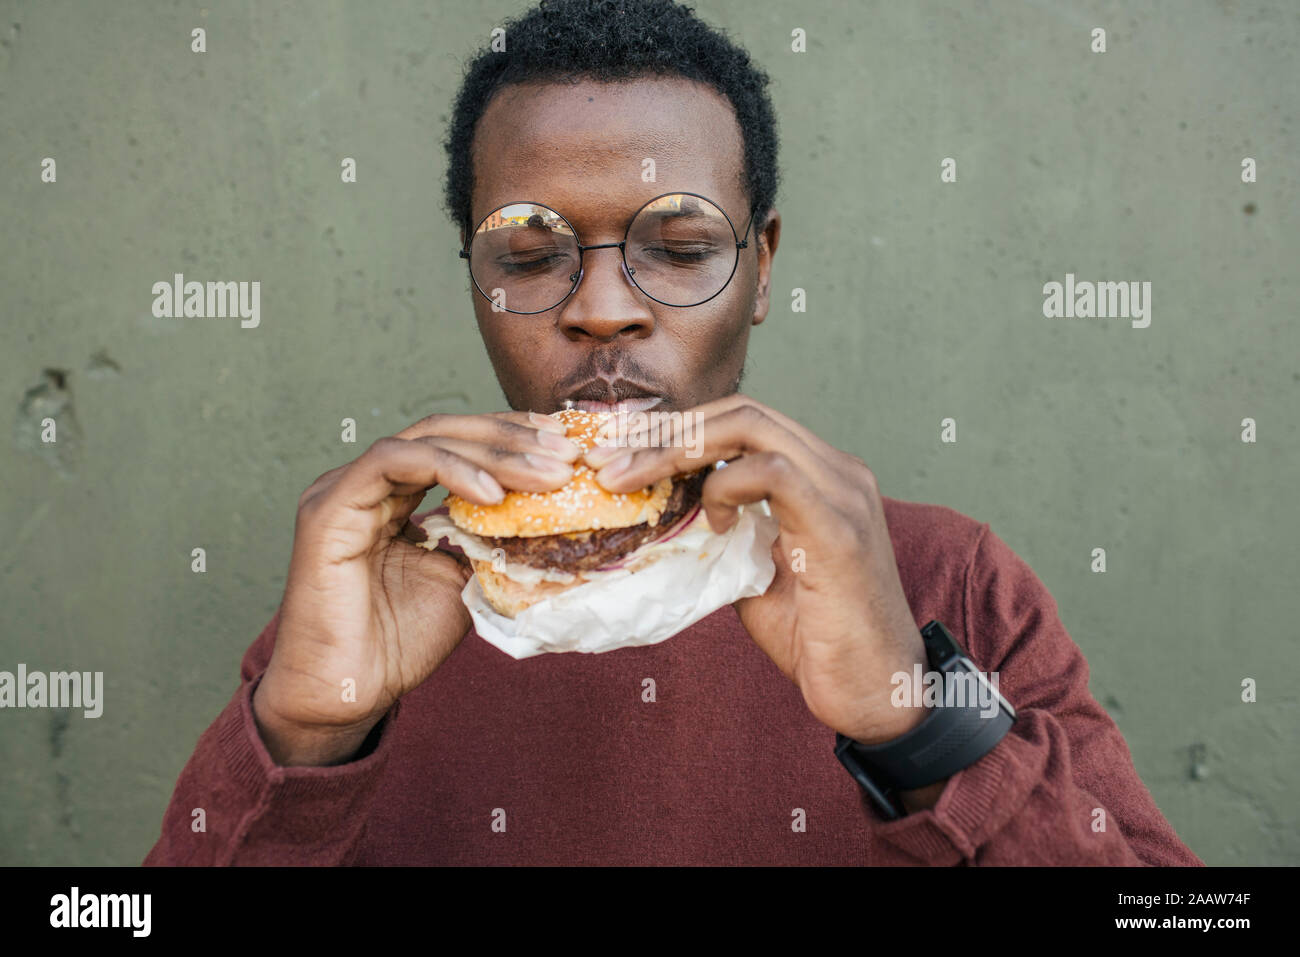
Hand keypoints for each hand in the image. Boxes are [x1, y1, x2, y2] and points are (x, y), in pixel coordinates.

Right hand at [253, 410, 580, 764]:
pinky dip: (449, 469)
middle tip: (568, 453)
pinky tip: (492, 494)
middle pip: (447, 432)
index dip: (513, 438)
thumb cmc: (400, 644)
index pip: (458, 443)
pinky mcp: (330, 506)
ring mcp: (344, 489)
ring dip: (493, 453)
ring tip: (546, 474)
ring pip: (426, 440)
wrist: (349, 691)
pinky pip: (394, 462)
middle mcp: (368, 482)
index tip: (567, 448)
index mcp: (395, 494)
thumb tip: (550, 518)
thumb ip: (494, 543)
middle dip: (513, 438)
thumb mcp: (467, 582)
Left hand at [585, 394, 928, 747]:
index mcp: (821, 475)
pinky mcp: (838, 527)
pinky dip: (725, 485)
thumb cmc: (818, 639)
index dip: (679, 427)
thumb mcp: (754, 576)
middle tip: (610, 463)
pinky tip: (712, 521)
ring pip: (752, 426)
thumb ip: (724, 537)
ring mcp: (843, 492)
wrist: (876, 691)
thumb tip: (666, 518)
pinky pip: (771, 472)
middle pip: (742, 409)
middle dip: (666, 430)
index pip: (744, 420)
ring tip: (635, 482)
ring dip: (679, 450)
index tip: (621, 452)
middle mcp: (838, 470)